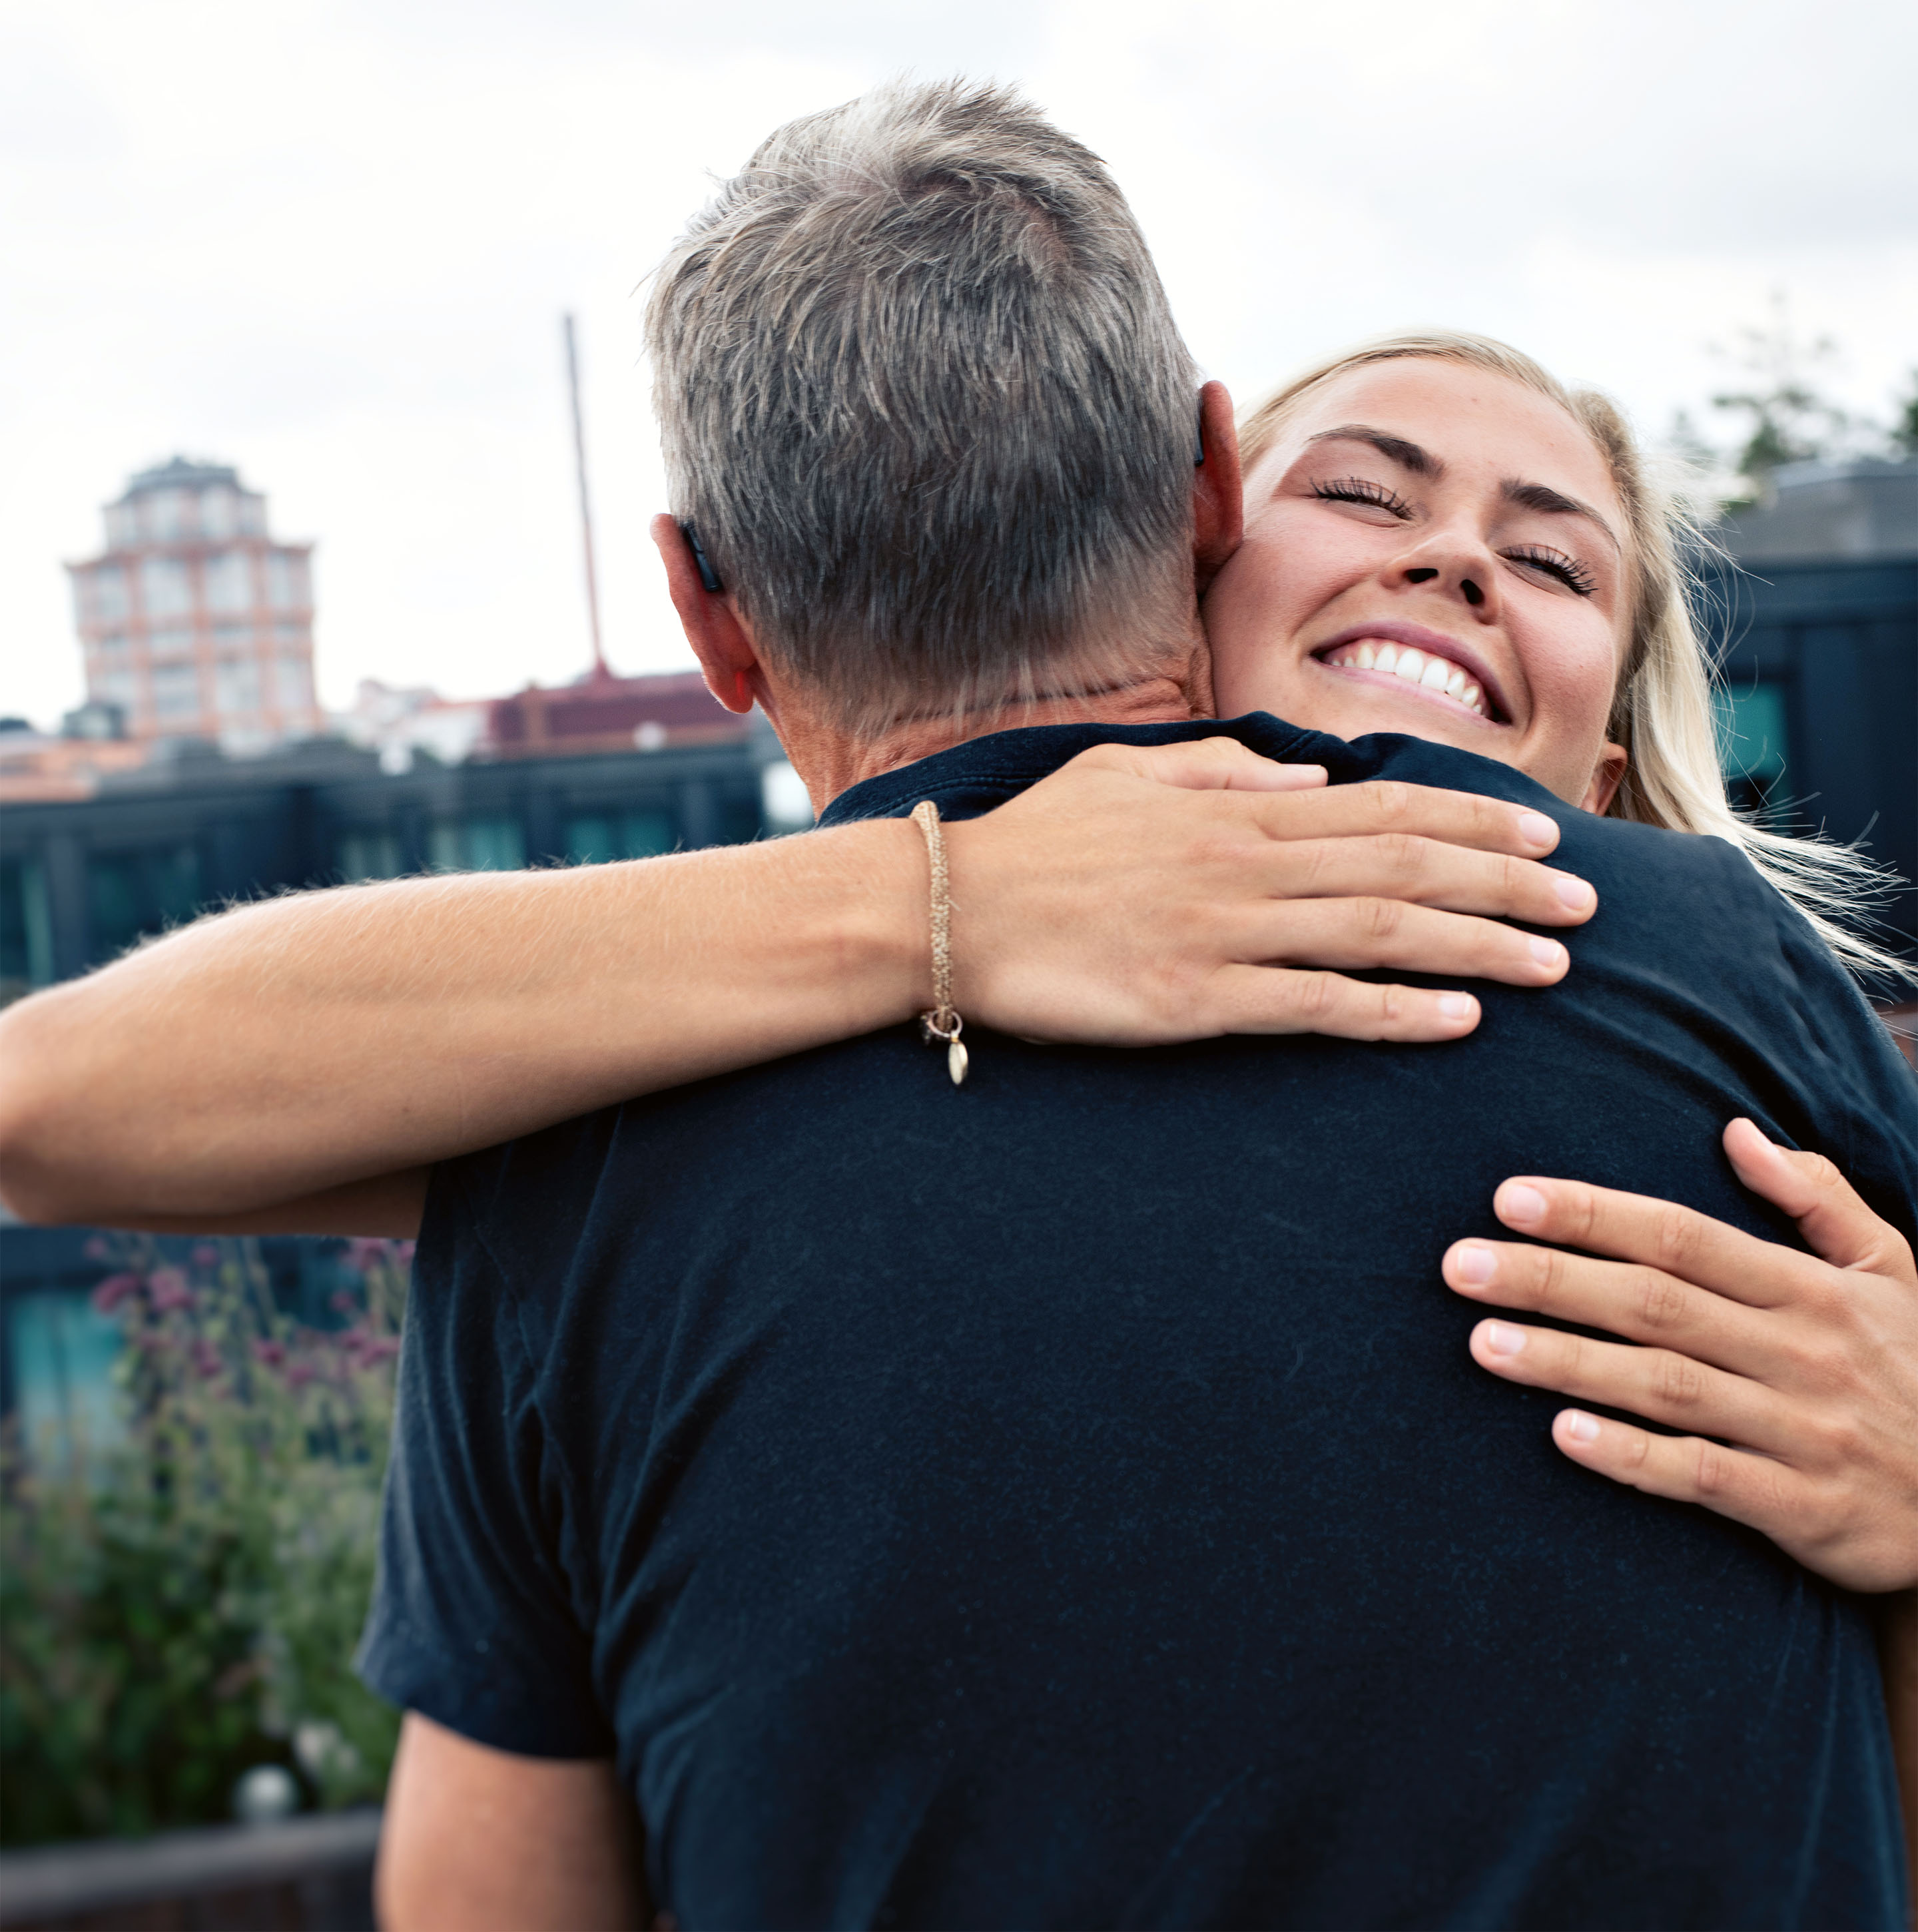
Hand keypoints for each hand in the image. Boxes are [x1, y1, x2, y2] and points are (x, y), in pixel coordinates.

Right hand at [949, 736, 1596, 1045]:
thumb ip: (1227, 771)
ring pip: (1382, 934)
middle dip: (1507, 883)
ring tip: (1553, 965)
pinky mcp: (1198, 1001)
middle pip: (1407, 869)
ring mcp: (1227, 933)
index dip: (1475, 819)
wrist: (950, 909)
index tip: (1543, 832)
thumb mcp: (1128, 774)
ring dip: (1479, 946)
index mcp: (1237, 808)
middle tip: (1586, 904)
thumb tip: (1313, 779)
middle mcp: (1248, 863)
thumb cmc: (1037, 842)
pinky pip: (1318, 1007)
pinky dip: (1396, 1012)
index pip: (1385, 808)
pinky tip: (1459, 1019)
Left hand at [1443, 1117, 1917, 1592]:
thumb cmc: (1914, 1369)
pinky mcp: (1802, 1507)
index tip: (1510, 1198)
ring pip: (1665, 1386)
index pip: (1683, 1236)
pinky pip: (1704, 1478)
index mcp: (1810, 1288)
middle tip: (1459, 1265)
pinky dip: (1634, 1457)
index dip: (1595, 1215)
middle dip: (1553, 1280)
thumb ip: (1818, 1197)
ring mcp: (1801, 1431)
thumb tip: (1739, 1131)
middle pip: (1656, 1303)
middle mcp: (1801, 1351)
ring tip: (1482, 1342)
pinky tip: (1563, 1436)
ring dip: (1569, 1363)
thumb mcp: (1893, 1271)